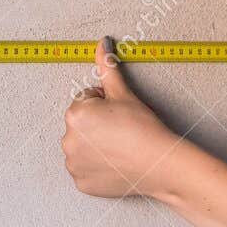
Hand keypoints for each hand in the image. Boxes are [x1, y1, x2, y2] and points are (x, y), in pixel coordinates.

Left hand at [61, 38, 178, 197]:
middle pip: (81, 125)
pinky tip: (114, 163)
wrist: (158, 163)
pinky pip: (84, 170)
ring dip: (95, 146)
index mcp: (74, 114)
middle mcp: (67, 139)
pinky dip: (96, 168)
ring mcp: (73, 163)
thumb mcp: (123, 93)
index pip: (85, 101)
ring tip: (118, 148)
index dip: (104, 105)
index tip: (119, 116)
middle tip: (121, 132)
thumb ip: (107, 66)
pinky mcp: (81, 182)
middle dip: (97, 125)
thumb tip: (102, 43)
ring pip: (82, 147)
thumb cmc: (143, 128)